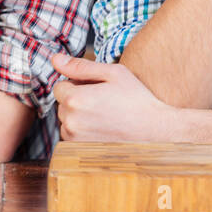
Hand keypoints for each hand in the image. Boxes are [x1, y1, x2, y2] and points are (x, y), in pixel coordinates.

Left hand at [51, 52, 177, 142]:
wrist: (156, 132)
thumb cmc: (137, 100)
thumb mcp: (113, 74)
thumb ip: (80, 66)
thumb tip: (55, 59)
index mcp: (76, 99)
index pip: (60, 86)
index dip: (77, 84)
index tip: (96, 88)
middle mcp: (71, 122)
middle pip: (63, 104)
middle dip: (77, 100)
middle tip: (103, 101)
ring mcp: (75, 140)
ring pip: (67, 121)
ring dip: (79, 117)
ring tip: (105, 115)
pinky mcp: (81, 152)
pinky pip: (72, 136)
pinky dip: (83, 132)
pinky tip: (103, 128)